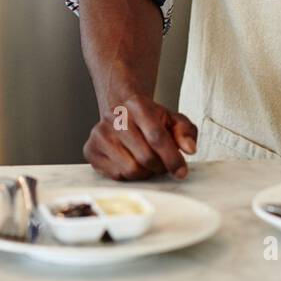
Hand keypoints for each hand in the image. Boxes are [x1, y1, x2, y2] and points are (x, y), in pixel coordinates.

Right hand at [83, 94, 197, 180]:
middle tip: (163, 164)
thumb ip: (186, 132)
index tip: (182, 171)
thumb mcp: (173, 119)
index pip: (156, 137)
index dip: (172, 158)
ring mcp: (99, 133)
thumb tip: (189, 149)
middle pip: (145, 157)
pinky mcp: (90, 149)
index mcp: (137, 105)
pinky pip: (116, 176)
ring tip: (148, 162)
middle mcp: (114, 117)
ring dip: (145, 173)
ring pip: (131, 170)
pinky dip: (129, 175)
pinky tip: (131, 162)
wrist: (122, 112)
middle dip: (160, 167)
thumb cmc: (151, 119)